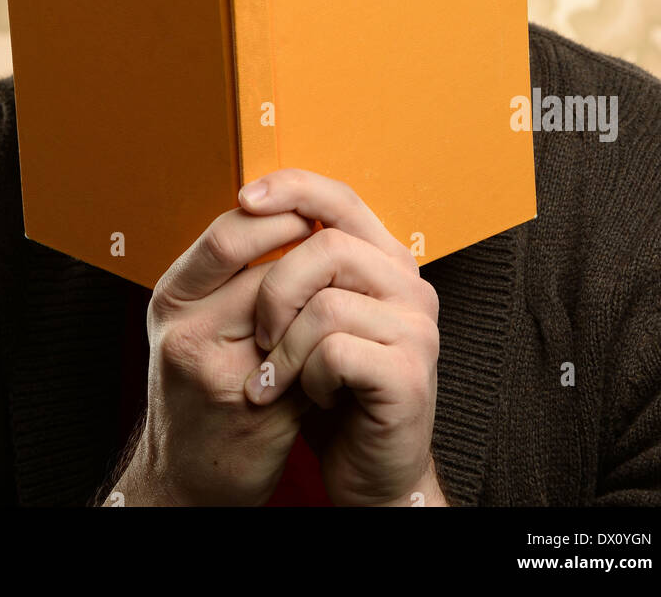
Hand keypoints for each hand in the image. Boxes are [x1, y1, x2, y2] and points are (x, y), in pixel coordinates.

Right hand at [123, 202, 319, 505]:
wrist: (182, 477)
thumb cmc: (197, 384)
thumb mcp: (194, 318)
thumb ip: (233, 273)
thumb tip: (299, 212)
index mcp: (171, 298)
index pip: (229, 235)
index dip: (278, 219)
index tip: (310, 218)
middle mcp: (187, 334)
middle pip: (269, 273)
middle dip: (314, 263)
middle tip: (342, 256)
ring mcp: (219, 375)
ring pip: (294, 317)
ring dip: (323, 305)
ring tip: (339, 298)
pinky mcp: (256, 411)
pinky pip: (307, 361)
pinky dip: (326, 347)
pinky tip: (333, 343)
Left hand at [238, 168, 445, 506]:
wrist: (372, 473)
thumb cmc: (333, 392)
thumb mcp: (311, 318)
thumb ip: (302, 268)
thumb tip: (249, 210)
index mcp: (384, 261)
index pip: (340, 198)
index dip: (292, 187)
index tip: (244, 197)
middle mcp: (409, 285)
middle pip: (327, 246)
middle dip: (275, 292)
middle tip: (261, 338)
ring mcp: (416, 328)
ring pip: (326, 304)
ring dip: (286, 348)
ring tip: (282, 377)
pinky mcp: (408, 373)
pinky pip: (334, 352)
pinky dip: (306, 378)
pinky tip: (313, 396)